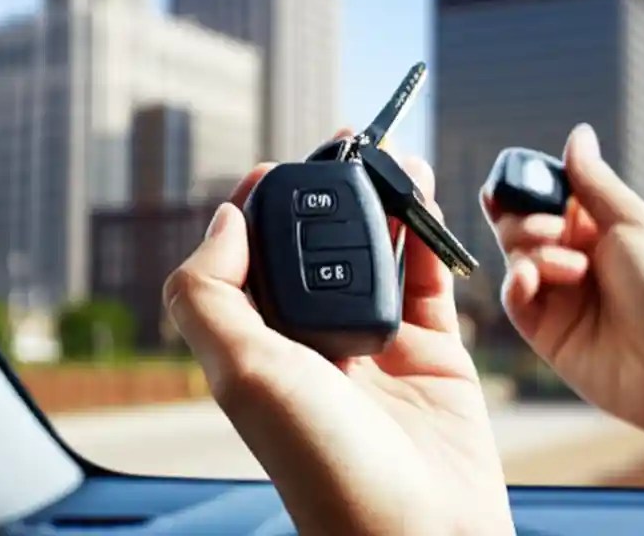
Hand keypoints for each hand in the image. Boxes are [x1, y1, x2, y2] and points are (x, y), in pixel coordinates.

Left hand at [164, 145, 512, 535]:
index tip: (279, 165)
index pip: (249, 261)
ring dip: (383, 205)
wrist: (423, 535)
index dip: (260, 209)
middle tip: (347, 146)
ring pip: (375, 256)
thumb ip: (213, 294)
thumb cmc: (328, 471)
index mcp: (258, 349)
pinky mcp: (431, 355)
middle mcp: (312, 345)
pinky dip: (429, 237)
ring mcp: (374, 347)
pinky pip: (428, 281)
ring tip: (394, 160)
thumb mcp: (245, 376)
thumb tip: (224, 218)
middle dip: (329, 196)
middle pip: (316, 250)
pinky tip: (427, 199)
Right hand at [485, 123, 643, 535]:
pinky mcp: (547, 333)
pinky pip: (515, 298)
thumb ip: (592, 183)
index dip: (526, 188)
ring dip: (532, 251)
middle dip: (524, 219)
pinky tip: (534, 280)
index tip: (506, 182)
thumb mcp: (633, 225)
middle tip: (549, 229)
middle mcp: (578, 260)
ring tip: (568, 266)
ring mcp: (561, 297)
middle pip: (523, 226)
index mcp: (602, 230)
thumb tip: (578, 134)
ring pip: (516, 258)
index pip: (550, 199)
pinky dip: (518, 283)